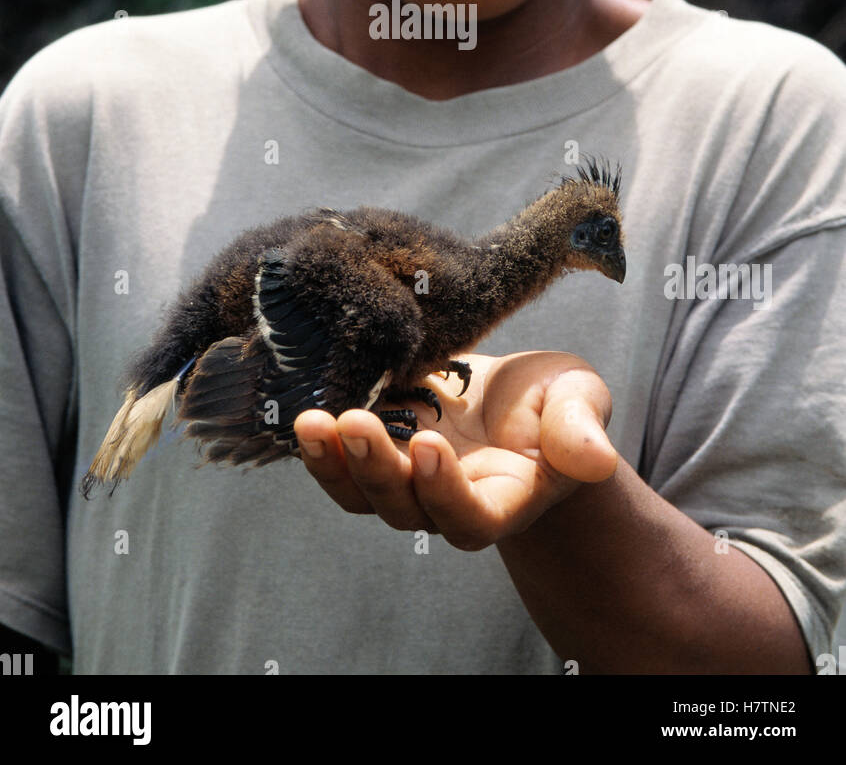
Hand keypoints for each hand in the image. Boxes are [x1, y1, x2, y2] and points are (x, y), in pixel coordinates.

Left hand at [293, 351, 616, 550]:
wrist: (517, 399)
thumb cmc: (555, 402)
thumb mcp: (579, 399)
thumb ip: (580, 430)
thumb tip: (596, 459)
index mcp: (507, 497)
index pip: (471, 519)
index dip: (446, 493)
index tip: (430, 445)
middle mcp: (451, 500)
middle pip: (406, 509)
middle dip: (378, 469)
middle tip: (356, 421)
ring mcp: (409, 481)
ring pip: (364, 493)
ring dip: (334, 462)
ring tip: (313, 421)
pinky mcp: (381, 450)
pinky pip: (342, 464)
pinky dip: (321, 445)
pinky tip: (305, 416)